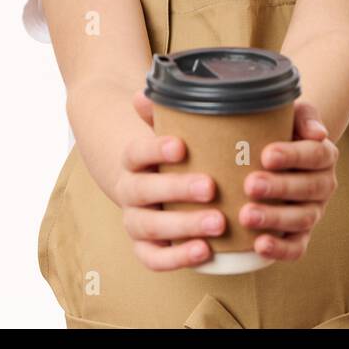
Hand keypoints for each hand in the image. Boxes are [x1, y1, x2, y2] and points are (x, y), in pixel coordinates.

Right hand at [117, 88, 221, 271]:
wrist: (150, 184)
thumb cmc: (172, 155)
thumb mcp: (169, 131)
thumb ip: (166, 113)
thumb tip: (149, 89)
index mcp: (133, 159)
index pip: (135, 152)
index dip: (154, 149)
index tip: (181, 146)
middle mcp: (130, 191)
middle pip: (142, 191)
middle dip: (176, 190)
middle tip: (210, 187)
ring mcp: (136, 221)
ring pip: (149, 226)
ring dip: (182, 227)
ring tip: (218, 223)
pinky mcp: (147, 247)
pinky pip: (154, 258)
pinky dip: (177, 258)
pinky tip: (205, 252)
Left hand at [240, 100, 337, 261]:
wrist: (270, 153)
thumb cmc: (277, 130)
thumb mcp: (290, 114)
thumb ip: (305, 117)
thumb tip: (317, 133)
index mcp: (324, 154)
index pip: (315, 154)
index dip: (293, 156)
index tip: (267, 154)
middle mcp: (324, 184)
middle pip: (309, 188)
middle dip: (280, 187)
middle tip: (250, 184)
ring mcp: (314, 211)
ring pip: (303, 219)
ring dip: (275, 219)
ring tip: (246, 215)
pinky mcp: (300, 234)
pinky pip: (297, 247)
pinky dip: (280, 250)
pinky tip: (258, 246)